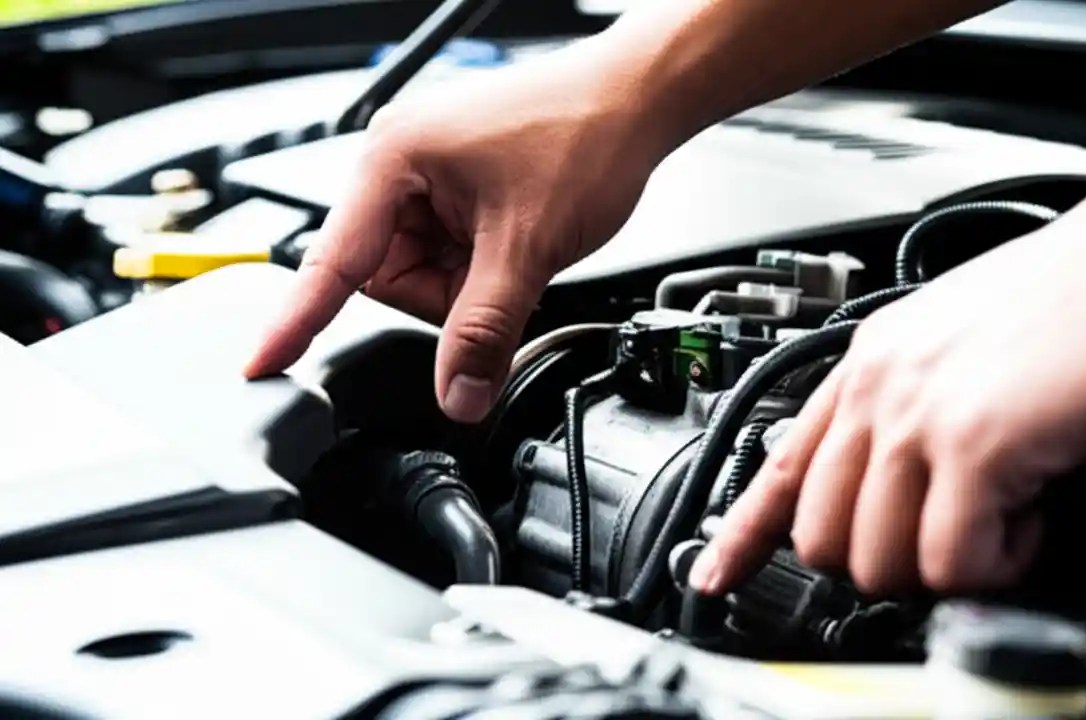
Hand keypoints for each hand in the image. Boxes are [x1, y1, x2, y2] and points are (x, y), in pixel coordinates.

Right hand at [243, 39, 665, 422]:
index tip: (261, 363)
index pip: (332, 262)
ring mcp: (430, 175)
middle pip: (386, 277)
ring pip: (422, 272)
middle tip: (499, 274)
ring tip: (515, 247)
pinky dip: (482, 266)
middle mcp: (400, 163)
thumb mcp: (527, 248)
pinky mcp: (458, 187)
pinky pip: (449, 253)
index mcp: (393, 161)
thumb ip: (484, 330)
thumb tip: (456, 394)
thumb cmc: (582, 134)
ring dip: (468, 282)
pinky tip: (515, 243)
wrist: (638, 100)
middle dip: (443, 294)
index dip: (296, 321)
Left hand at [689, 187, 1085, 596]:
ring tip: (1003, 518)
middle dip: (882, 563)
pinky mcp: (978, 443)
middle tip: (948, 539)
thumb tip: (912, 478)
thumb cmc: (1085, 288)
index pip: (780, 464)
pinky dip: (998, 563)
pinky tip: (1033, 515)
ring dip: (943, 565)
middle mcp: (879, 387)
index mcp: (870, 362)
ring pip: (875, 561)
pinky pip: (952, 563)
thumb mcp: (963, 342)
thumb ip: (919, 404)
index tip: (715, 571)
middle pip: (820, 537)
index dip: (742, 532)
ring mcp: (921, 415)